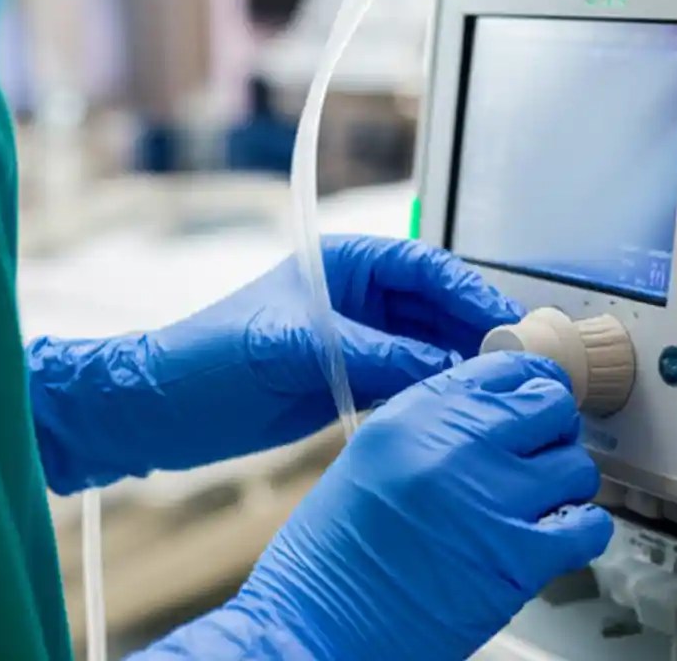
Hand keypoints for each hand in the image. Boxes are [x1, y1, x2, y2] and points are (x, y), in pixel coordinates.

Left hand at [29, 236, 523, 493]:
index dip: (471, 291)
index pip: (426, 268)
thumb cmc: (208, 357)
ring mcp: (358, 339)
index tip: (507, 320)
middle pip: (437, 308)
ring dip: (460, 364)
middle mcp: (357, 297)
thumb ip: (373, 353)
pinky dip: (434, 391)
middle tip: (518, 360)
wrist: (158, 411)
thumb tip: (446, 366)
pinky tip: (458, 407)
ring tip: (497, 388)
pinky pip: (409, 379)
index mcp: (345, 264)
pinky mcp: (352, 379)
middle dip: (475, 330)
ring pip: (429, 345)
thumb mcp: (294, 347)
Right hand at [132, 353, 612, 660]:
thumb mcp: (374, 457)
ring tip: (539, 505)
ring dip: (565, 486)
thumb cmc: (336, 556)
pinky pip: (588, 526)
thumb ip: (437, 424)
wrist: (316, 628)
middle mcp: (456, 446)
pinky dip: (580, 532)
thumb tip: (502, 410)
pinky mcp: (518, 558)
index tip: (537, 402)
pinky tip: (555, 538)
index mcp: (416, 414)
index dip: (531, 386)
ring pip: (576, 467)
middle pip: (551, 407)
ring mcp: (492, 500)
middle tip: (539, 456)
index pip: (507, 369)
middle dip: (552, 431)